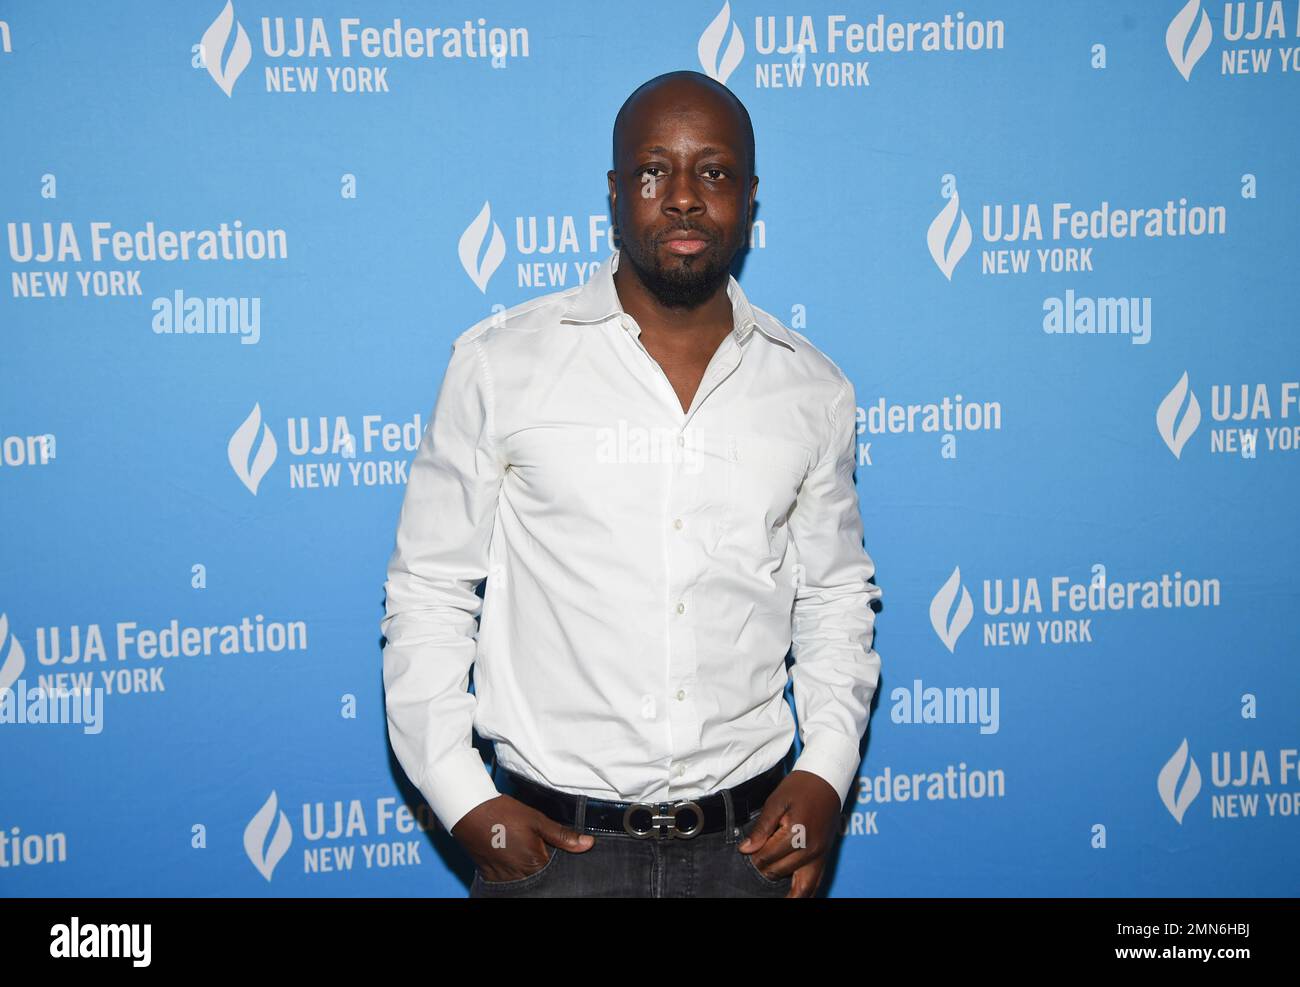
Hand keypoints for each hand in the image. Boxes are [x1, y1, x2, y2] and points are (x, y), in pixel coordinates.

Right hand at [451, 794, 593, 881]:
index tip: (557, 850)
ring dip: (529, 872)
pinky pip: (509, 883)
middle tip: (538, 850)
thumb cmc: (503, 814)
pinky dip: (514, 875)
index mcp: (535, 863)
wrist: (470, 812)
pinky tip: (514, 860)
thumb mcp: (537, 820)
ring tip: (525, 853)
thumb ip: (563, 835)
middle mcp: (520, 876)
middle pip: (541, 879)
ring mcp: (504, 879)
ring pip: (526, 882)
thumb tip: (588, 844)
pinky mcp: (491, 877)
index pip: (557, 871)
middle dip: (545, 868)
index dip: (560, 861)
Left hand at [737, 769, 841, 897]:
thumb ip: (761, 827)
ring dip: (783, 887)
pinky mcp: (825, 856)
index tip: (747, 849)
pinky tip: (792, 897)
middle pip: (779, 871)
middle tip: (755, 860)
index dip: (754, 855)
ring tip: (770, 892)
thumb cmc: (799, 787)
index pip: (767, 856)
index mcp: (796, 833)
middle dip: (764, 868)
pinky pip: (815, 883)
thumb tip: (745, 850)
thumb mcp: (776, 801)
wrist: (827, 780)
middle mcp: (810, 849)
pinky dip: (803, 893)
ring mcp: (820, 855)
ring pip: (800, 886)